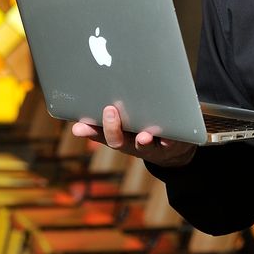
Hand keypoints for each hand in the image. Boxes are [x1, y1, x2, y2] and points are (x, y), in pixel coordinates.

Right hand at [72, 105, 195, 167]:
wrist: (174, 150)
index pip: (99, 134)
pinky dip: (168, 140)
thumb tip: (91, 103)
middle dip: (112, 128)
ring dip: (142, 141)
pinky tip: (167, 136)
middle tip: (109, 110)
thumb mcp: (128, 124)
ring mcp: (151, 147)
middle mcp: (132, 144)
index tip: (78, 126)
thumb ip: (113, 115)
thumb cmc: (145, 129)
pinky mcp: (172, 145)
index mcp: (120, 136)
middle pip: (118, 141)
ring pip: (143, 146)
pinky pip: (169, 144)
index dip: (89, 131)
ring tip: (142, 136)